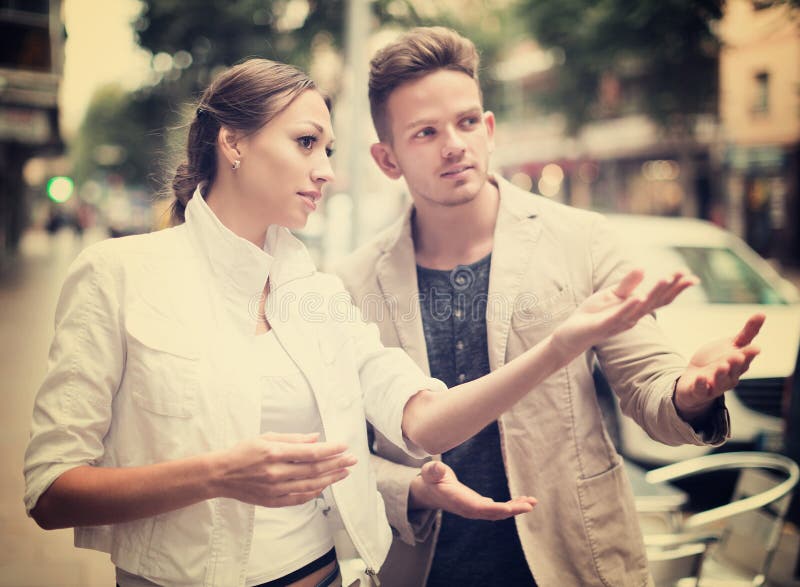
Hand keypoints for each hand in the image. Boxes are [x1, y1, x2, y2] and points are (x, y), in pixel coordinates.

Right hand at [212, 432, 356, 506]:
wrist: (220, 475)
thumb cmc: (243, 452)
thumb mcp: (266, 438)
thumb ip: (292, 438)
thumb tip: (316, 438)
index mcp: (275, 453)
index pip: (310, 453)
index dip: (330, 450)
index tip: (344, 446)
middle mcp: (276, 472)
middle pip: (314, 470)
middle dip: (336, 464)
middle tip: (352, 459)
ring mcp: (275, 489)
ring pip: (310, 486)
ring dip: (330, 479)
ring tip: (344, 472)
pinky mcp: (273, 501)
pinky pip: (298, 499)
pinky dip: (314, 493)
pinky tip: (325, 486)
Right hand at [409, 461, 536, 519]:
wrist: (429, 491)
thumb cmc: (430, 479)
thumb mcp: (429, 473)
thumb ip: (433, 471)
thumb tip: (437, 469)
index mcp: (458, 501)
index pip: (478, 508)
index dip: (494, 509)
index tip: (509, 508)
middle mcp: (468, 508)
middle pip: (492, 513)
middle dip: (511, 510)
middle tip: (530, 505)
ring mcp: (475, 508)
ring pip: (498, 512)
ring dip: (515, 508)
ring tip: (532, 502)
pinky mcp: (480, 505)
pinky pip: (498, 508)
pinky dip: (512, 505)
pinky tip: (524, 500)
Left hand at [552, 269, 695, 359]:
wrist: (571, 334)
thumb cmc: (593, 315)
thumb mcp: (611, 295)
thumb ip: (627, 284)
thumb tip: (642, 268)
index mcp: (635, 309)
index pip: (660, 298)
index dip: (675, 288)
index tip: (691, 276)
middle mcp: (632, 317)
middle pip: (656, 303)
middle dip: (672, 289)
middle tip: (688, 277)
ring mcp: (619, 322)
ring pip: (641, 308)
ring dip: (654, 294)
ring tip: (666, 279)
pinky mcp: (603, 325)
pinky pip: (619, 316)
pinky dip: (629, 307)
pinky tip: (638, 297)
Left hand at [674, 313, 764, 421]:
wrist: (694, 381)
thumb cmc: (717, 361)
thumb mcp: (732, 345)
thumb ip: (747, 332)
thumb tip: (762, 313)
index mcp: (738, 364)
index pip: (745, 358)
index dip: (749, 354)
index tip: (755, 347)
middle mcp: (729, 376)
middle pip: (734, 370)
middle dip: (736, 363)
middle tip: (738, 355)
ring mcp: (714, 385)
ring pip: (719, 381)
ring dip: (721, 374)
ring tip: (722, 366)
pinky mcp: (699, 391)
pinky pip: (700, 389)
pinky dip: (701, 384)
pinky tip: (701, 378)